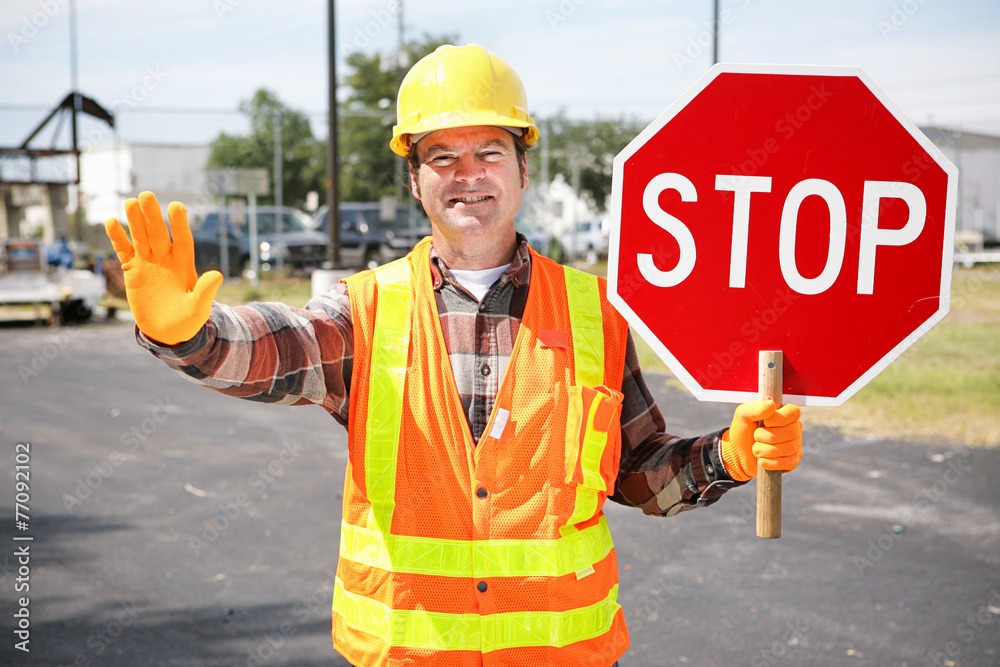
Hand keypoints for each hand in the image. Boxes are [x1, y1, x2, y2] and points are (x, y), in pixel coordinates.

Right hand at [105, 191, 222, 344]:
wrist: (167, 331)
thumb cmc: (187, 320)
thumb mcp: (198, 308)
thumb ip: (205, 291)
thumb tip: (218, 275)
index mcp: (184, 264)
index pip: (183, 239)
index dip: (179, 224)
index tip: (176, 206)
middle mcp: (166, 258)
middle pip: (159, 232)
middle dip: (153, 215)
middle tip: (147, 194)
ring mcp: (148, 262)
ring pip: (141, 236)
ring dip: (135, 220)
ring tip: (130, 201)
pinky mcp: (132, 269)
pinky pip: (123, 250)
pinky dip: (117, 237)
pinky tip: (111, 221)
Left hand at [720, 400, 801, 481]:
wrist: (738, 454)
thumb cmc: (743, 431)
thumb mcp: (743, 415)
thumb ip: (755, 408)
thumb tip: (771, 407)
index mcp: (785, 413)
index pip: (793, 412)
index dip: (779, 418)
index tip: (765, 422)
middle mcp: (794, 428)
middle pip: (791, 432)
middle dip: (768, 436)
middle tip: (756, 437)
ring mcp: (795, 445)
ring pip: (789, 448)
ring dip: (767, 450)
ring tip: (756, 449)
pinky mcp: (793, 461)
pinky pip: (788, 462)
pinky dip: (771, 462)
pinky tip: (762, 460)